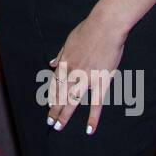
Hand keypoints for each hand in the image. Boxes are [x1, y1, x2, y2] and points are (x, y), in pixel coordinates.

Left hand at [46, 15, 125, 135]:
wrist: (105, 26)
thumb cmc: (88, 30)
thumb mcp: (69, 41)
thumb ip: (60, 54)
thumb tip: (50, 63)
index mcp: (64, 62)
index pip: (55, 83)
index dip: (51, 96)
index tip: (49, 105)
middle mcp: (72, 72)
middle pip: (60, 95)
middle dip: (54, 109)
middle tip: (50, 122)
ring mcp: (86, 78)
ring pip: (72, 100)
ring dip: (65, 115)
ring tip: (58, 127)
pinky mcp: (102, 81)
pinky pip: (96, 103)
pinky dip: (93, 117)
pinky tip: (89, 129)